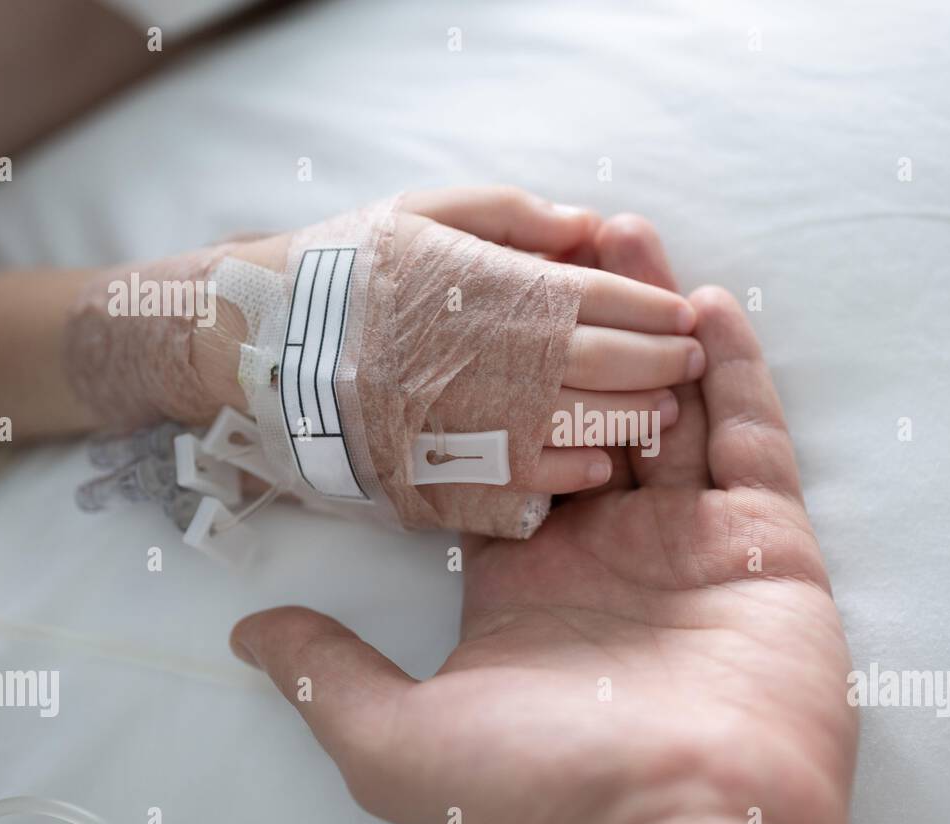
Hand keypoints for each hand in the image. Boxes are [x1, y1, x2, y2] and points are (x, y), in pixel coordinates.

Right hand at [212, 186, 704, 495]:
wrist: (259, 348)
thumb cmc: (345, 272)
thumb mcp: (425, 214)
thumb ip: (514, 217)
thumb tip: (589, 226)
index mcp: (509, 292)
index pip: (611, 300)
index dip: (657, 308)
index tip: (685, 314)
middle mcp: (511, 361)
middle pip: (617, 366)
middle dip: (665, 363)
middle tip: (689, 363)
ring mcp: (488, 425)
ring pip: (590, 427)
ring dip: (635, 420)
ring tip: (660, 414)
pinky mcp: (456, 477)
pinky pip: (537, 483)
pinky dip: (576, 474)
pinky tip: (599, 468)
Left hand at [230, 219, 856, 823]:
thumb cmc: (541, 795)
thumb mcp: (399, 743)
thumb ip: (326, 675)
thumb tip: (249, 633)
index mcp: (529, 583)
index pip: (506, 453)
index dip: (490, 383)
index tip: (472, 311)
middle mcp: (612, 552)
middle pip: (590, 408)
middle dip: (576, 329)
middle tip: (558, 243)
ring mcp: (693, 543)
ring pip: (670, 406)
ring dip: (650, 324)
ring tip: (624, 238)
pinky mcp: (767, 542)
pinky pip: (752, 438)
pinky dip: (736, 372)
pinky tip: (706, 305)